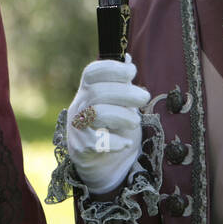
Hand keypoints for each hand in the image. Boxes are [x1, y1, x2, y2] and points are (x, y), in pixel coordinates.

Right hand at [66, 55, 149, 195]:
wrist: (104, 164)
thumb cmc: (114, 127)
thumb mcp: (120, 103)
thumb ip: (122, 84)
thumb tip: (127, 59)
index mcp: (87, 90)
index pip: (92, 72)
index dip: (112, 68)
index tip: (132, 72)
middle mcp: (79, 106)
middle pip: (98, 92)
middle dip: (125, 93)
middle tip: (144, 97)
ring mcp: (78, 127)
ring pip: (98, 113)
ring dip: (122, 116)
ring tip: (135, 122)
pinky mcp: (82, 147)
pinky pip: (98, 141)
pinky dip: (116, 142)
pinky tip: (125, 143)